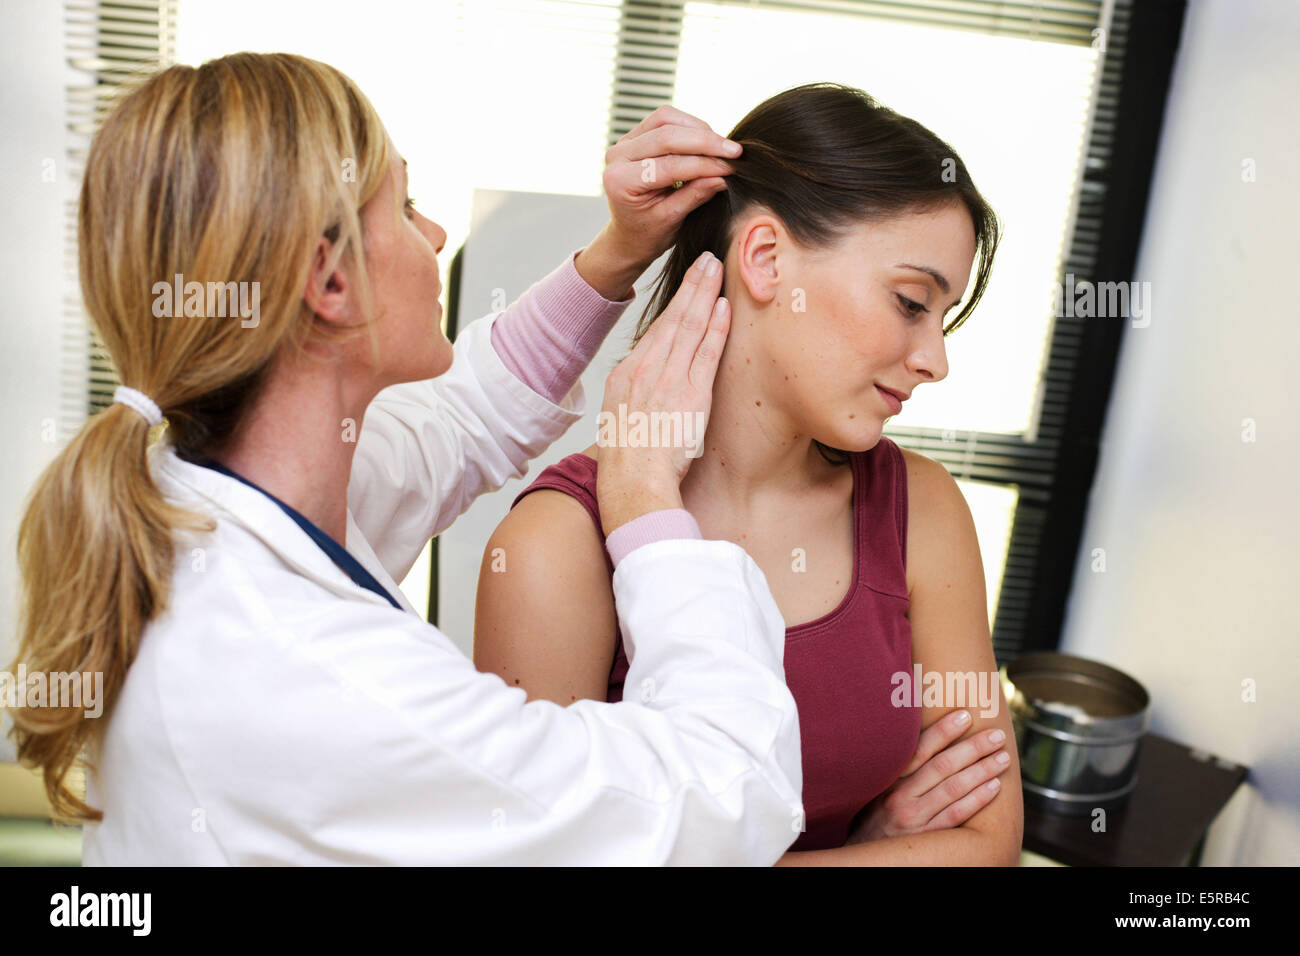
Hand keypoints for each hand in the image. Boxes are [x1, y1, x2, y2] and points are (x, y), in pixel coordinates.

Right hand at [595, 250, 728, 533]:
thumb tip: (645, 390)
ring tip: (716, 270)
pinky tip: (723, 306)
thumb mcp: (619, 420)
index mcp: (626, 376)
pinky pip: (705, 352)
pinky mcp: (691, 395)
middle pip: (673, 319)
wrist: (631, 482)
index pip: (656, 331)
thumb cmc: (627, 462)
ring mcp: (668, 380)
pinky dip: (715, 327)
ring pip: (689, 327)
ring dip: (704, 295)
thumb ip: (634, 398)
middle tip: (706, 260)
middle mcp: (645, 371)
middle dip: (691, 286)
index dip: (675, 304)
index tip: (687, 285)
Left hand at [600, 105, 739, 266]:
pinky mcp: (635, 135)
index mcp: (621, 181)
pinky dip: (690, 127)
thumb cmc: (647, 233)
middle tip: (734, 152)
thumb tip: (724, 176)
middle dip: (705, 141)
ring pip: (666, 119)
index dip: (703, 164)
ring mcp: (625, 142)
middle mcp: (617, 156)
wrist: (628, 234)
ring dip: (699, 129)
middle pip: (666, 133)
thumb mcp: (671, 220)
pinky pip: (665, 120)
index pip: (669, 165)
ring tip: (722, 147)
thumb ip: (695, 195)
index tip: (730, 168)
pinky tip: (708, 142)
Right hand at [844, 710, 1012, 844]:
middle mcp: (901, 796)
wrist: (865, 854)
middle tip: (996, 735)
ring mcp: (914, 818)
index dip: (944, 730)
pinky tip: (994, 786)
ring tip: (1003, 757)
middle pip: (943, 766)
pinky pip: (957, 815)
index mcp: (889, 778)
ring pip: (954, 789)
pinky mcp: (927, 837)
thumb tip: (922, 734)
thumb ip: (899, 766)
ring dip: (982, 770)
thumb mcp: (878, 787)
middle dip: (973, 748)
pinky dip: (977, 799)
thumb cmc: (875, 814)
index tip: (965, 715)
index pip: (920, 748)